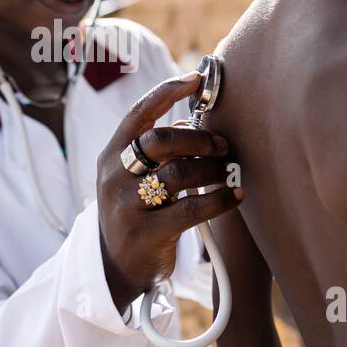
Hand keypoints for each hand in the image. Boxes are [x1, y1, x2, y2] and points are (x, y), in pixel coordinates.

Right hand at [96, 71, 243, 312]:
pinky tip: (236, 195)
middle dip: (200, 138)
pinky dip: (220, 198)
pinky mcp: (146, 233)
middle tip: (224, 146)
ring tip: (230, 171)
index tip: (196, 78)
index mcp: (110, 156)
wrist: (115, 267)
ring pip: (179, 173)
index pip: (138, 114)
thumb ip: (156, 150)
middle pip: (161, 140)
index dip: (168, 92)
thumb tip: (192, 122)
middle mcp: (114, 177)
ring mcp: (128, 206)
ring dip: (213, 168)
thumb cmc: (135, 212)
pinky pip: (191, 209)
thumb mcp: (132, 177)